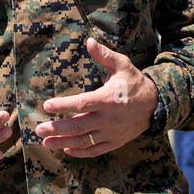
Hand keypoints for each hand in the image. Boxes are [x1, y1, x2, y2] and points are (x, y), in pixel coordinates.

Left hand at [36, 37, 157, 156]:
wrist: (155, 104)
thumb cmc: (134, 82)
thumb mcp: (122, 65)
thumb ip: (104, 55)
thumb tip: (89, 41)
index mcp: (108, 99)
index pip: (82, 104)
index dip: (63, 105)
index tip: (46, 105)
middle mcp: (109, 118)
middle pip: (79, 126)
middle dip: (57, 129)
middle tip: (38, 130)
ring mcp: (112, 132)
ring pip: (85, 141)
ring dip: (63, 143)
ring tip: (46, 143)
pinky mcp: (116, 141)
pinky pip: (96, 150)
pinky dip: (81, 152)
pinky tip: (67, 150)